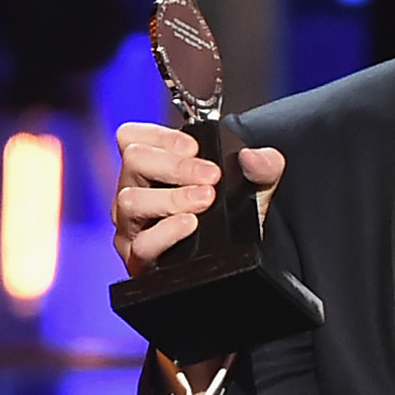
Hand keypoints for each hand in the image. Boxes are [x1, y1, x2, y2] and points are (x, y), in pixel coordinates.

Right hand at [111, 121, 284, 276]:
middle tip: (211, 177)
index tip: (194, 147)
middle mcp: (136, 191)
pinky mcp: (139, 259)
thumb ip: (263, 165)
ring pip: (131, 200)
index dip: (161, 136)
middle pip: (135, 160)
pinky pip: (141, 244)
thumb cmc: (233, 215)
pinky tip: (189, 225)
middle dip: (177, 165)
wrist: (239, 257)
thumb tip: (253, 158)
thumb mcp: (255, 184)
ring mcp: (133, 225)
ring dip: (173, 198)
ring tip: (204, 200)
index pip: (132, 136)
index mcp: (153, 166)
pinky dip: (166, 232)